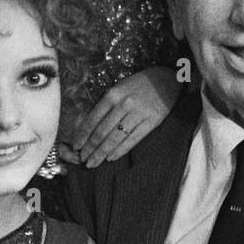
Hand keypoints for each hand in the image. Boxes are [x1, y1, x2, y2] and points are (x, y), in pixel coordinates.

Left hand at [67, 67, 182, 167]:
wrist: (167, 80)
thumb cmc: (140, 85)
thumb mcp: (120, 88)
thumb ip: (107, 104)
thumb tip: (90, 126)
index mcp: (113, 94)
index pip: (93, 118)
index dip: (83, 135)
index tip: (76, 146)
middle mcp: (124, 104)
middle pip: (102, 131)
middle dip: (90, 148)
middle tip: (83, 160)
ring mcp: (138, 113)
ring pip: (115, 138)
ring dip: (102, 152)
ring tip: (93, 162)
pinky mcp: (151, 121)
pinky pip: (133, 139)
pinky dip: (120, 150)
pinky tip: (111, 157)